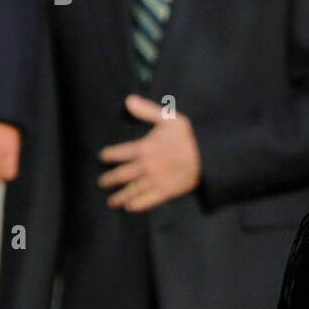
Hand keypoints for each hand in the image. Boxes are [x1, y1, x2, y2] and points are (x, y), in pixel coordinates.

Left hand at [98, 94, 201, 211]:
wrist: (206, 156)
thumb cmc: (188, 136)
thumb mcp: (168, 118)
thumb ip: (147, 111)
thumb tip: (128, 100)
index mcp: (143, 147)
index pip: (120, 152)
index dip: (109, 155)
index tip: (102, 158)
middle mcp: (145, 166)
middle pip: (122, 174)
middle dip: (110, 179)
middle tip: (102, 183)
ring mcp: (154, 180)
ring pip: (132, 190)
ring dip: (120, 196)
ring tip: (112, 201)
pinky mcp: (165, 192)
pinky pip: (147, 200)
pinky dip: (137, 205)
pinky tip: (129, 208)